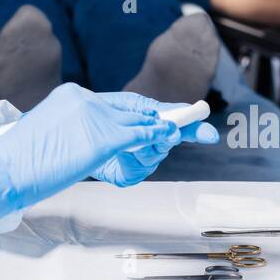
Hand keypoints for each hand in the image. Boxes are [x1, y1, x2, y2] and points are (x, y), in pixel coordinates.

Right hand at [0, 84, 179, 228]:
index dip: (151, 112)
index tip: (175, 119)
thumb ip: (86, 139)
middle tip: (203, 127)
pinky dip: (157, 137)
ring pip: (140, 124)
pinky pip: (137, 136)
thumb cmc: (21, 167)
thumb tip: (114, 148)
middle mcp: (84, 98)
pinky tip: (172, 137)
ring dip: (159, 139)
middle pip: (138, 109)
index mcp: (72, 97)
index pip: (122, 104)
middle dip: (172, 120)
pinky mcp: (99, 135)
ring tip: (166, 145)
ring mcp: (93, 114)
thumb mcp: (57, 144)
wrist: (0, 172)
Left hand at [90, 94, 219, 186]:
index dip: (196, 129)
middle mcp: (153, 142)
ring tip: (125, 140)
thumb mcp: (123, 106)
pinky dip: (128, 159)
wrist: (70, 136)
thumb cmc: (98, 117)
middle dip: (167, 136)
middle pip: (169, 140)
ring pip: (154, 155)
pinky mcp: (130, 174)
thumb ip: (149, 109)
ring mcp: (143, 159)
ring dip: (142, 145)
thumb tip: (175, 111)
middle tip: (170, 134)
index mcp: (154, 121)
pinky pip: (138, 169)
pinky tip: (117, 154)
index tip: (210, 135)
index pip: (181, 125)